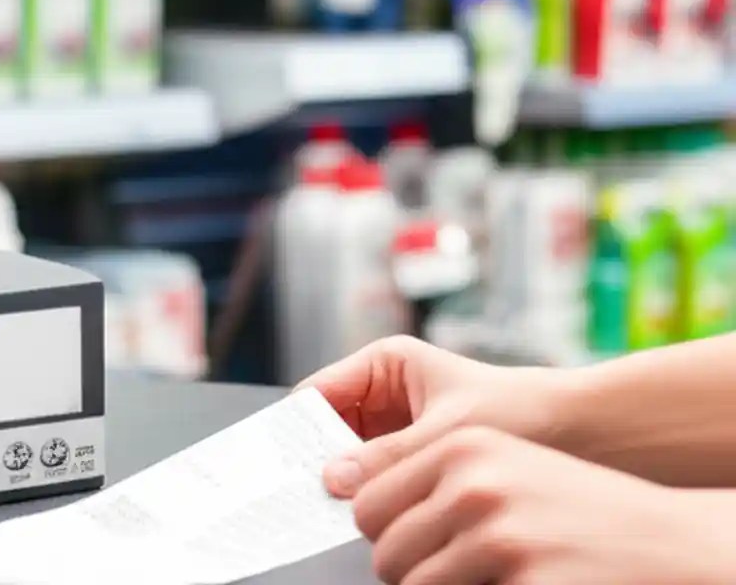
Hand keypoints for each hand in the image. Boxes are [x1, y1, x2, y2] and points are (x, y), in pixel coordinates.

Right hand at [299, 336, 576, 497]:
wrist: (584, 437)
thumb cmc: (525, 413)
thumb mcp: (450, 433)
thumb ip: (390, 456)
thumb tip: (332, 478)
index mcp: (384, 366)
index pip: (317, 395)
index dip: (295, 429)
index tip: (279, 465)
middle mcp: (382, 396)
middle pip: (325, 431)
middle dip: (316, 461)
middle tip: (298, 496)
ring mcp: (394, 432)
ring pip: (345, 461)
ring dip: (342, 486)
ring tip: (328, 512)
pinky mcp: (411, 465)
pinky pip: (373, 483)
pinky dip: (367, 500)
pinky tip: (362, 520)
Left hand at [356, 427, 735, 584]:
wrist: (666, 542)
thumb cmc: (578, 507)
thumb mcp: (506, 468)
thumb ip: (434, 480)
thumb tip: (354, 500)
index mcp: (463, 449)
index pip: (369, 504)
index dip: (382, 532)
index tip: (403, 541)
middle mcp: (475, 487)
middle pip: (387, 553)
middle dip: (408, 569)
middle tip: (451, 570)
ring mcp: (501, 540)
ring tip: (487, 576)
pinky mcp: (526, 583)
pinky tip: (515, 582)